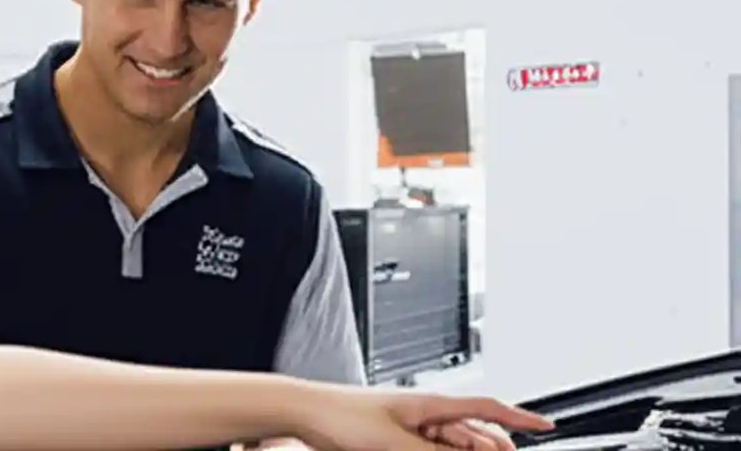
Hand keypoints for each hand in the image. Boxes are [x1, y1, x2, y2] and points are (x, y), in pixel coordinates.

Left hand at [300, 387, 553, 450]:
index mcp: (429, 404)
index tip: (546, 425)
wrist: (303, 412)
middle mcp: (422, 412)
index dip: (519, 418)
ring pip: (452, 445)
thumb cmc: (341, 416)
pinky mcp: (391, 439)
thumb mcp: (396, 444)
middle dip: (495, 448)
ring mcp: (407, 426)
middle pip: (473, 433)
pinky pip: (428, 449)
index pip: (487, 408)